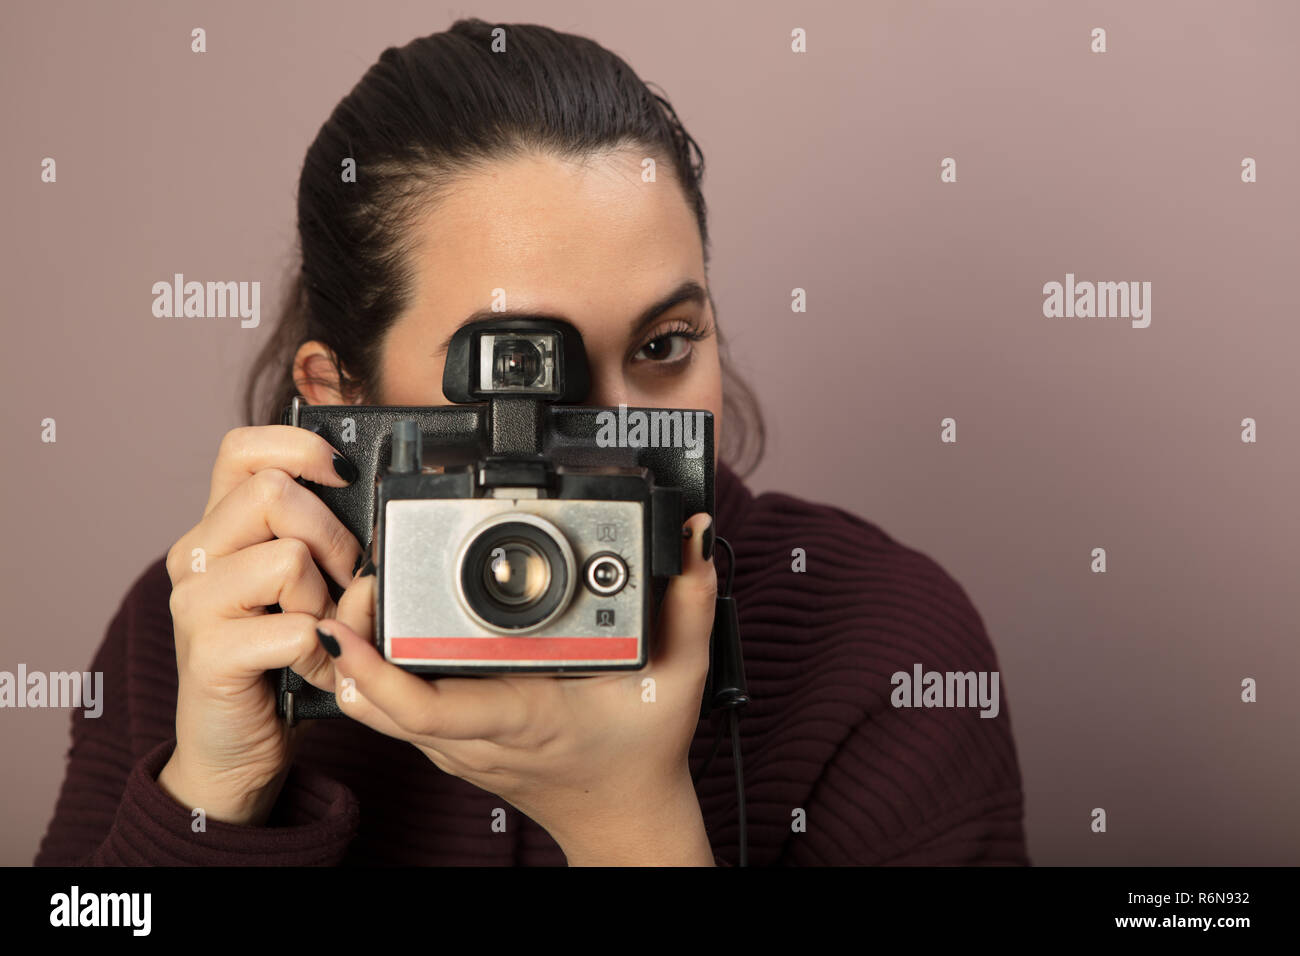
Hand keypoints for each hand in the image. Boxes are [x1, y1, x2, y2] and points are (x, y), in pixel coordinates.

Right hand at [157, 425, 366, 825]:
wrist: (234, 748)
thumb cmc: (278, 659)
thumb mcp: (305, 588)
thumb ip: (325, 543)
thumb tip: (380, 515)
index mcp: (218, 527)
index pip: (244, 448)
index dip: (301, 447)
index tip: (345, 477)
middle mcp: (195, 555)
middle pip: (274, 493)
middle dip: (334, 538)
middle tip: (344, 584)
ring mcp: (195, 603)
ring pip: (289, 558)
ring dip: (328, 600)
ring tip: (325, 631)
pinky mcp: (209, 653)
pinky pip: (295, 628)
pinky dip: (323, 652)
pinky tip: (316, 668)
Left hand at [315, 512, 718, 864]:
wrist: (624, 817)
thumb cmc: (644, 753)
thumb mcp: (681, 676)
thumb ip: (689, 600)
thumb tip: (693, 535)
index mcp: (523, 717)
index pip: (432, 706)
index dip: (377, 671)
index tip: (345, 627)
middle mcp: (479, 737)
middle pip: (381, 704)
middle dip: (351, 645)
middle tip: (356, 582)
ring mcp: (459, 748)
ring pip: (377, 714)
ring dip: (353, 662)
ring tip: (357, 598)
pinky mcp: (452, 747)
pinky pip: (393, 716)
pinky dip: (369, 678)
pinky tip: (369, 634)